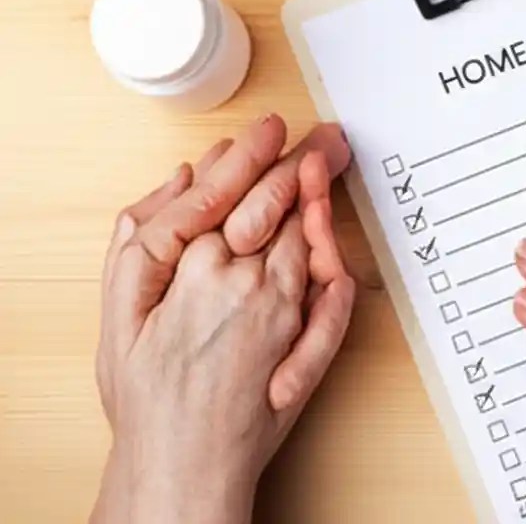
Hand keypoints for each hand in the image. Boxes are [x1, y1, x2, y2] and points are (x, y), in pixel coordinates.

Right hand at [91, 116, 355, 523]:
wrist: (183, 463)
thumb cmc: (147, 396)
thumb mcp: (118, 314)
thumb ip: (142, 240)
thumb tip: (181, 184)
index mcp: (198, 268)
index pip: (237, 192)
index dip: (258, 156)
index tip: (272, 130)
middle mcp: (249, 282)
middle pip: (281, 207)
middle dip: (302, 163)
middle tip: (324, 137)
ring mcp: (287, 312)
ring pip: (311, 239)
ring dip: (321, 200)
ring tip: (330, 164)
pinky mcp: (310, 344)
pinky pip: (335, 294)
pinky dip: (337, 260)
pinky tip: (334, 240)